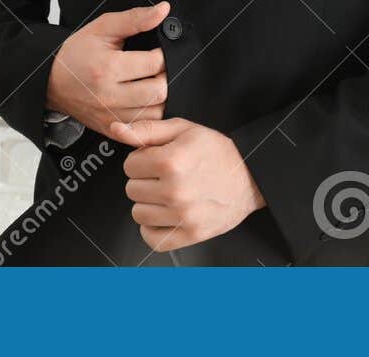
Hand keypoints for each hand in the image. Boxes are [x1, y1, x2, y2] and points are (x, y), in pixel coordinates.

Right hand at [45, 1, 169, 137]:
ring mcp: (111, 116)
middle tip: (158, 68)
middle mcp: (110, 96)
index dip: (163, 54)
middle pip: (159, 91)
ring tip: (152, 83)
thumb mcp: (103, 28)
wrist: (52, 81)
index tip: (159, 51)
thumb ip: (135, 19)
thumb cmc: (76, 53)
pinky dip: (152, 115)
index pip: (154, 64)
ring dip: (161, 97)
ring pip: (156, 113)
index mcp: (107, 68)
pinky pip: (144, 128)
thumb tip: (163, 9)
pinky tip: (146, 101)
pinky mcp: (111, 129)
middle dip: (165, 76)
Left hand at [106, 116, 266, 251]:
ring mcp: (183, 216)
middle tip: (166, 176)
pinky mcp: (190, 234)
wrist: (251, 175)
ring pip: (138, 214)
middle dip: (145, 180)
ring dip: (149, 204)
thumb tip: (117, 130)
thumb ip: (147, 129)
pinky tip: (167, 214)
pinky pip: (152, 239)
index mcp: (171, 161)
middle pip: (131, 189)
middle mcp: (175, 190)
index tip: (157, 159)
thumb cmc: (218, 151)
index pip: (129, 165)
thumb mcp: (183, 129)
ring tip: (168, 194)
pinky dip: (154, 229)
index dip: (142, 159)